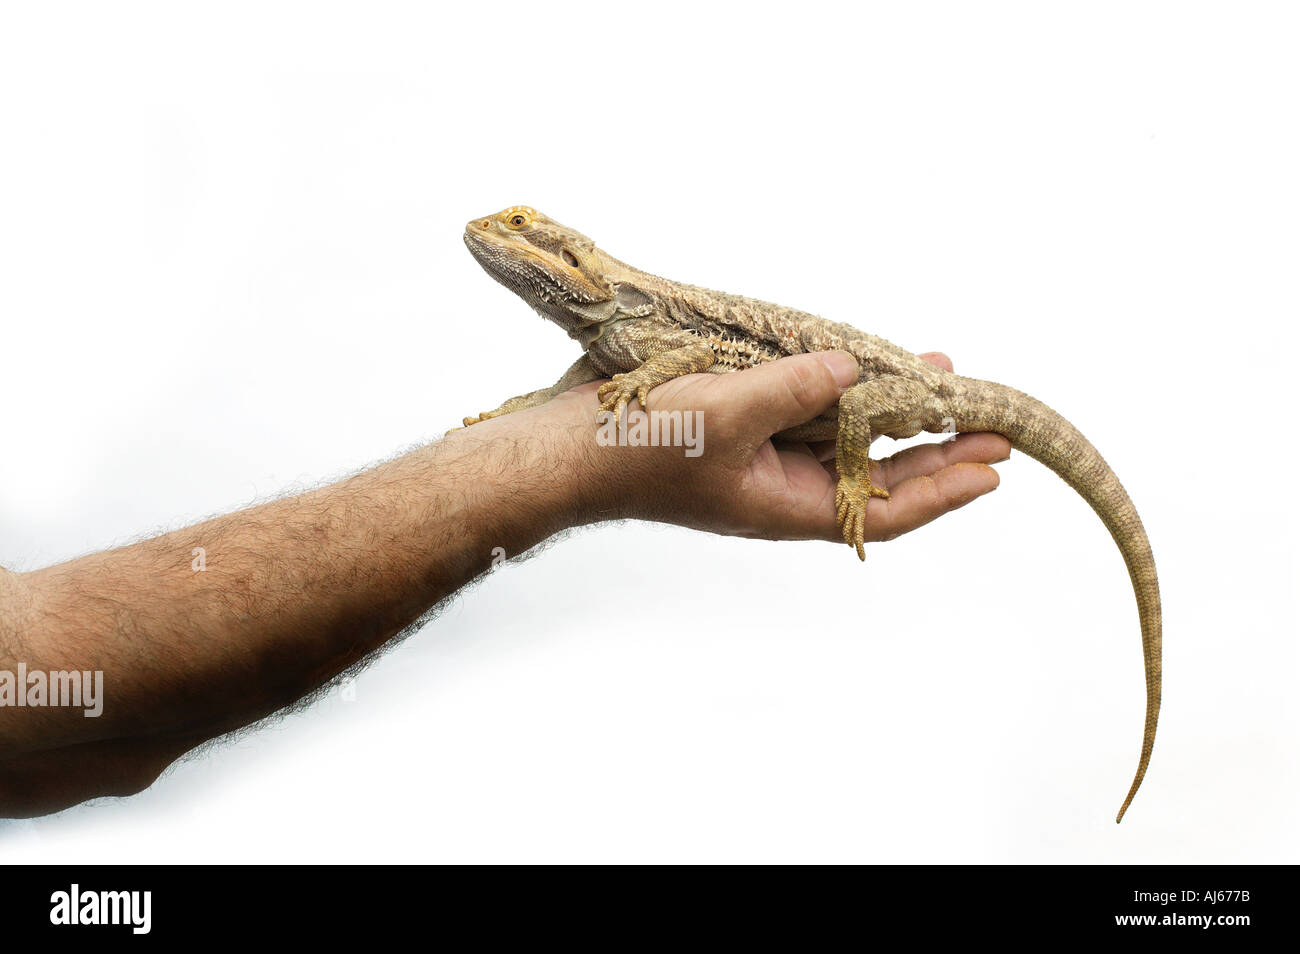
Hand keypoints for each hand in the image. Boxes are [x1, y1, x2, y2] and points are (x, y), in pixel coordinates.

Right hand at [496, 350, 1009, 546]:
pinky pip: (801, 408)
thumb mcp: (724, 414)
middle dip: (932, 447)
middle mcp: (779, 486)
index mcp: (784, 505)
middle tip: (990, 420)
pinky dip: (835, 385)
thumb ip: (793, 390)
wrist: (560, 448)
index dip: (943, 489)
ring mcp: (757, 456)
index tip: (993, 467)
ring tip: (934, 376)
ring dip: (887, 409)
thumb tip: (853, 369)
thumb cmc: (637, 448)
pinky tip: (853, 359)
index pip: (884, 510)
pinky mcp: (736, 424)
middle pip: (874, 474)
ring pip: (840, 436)